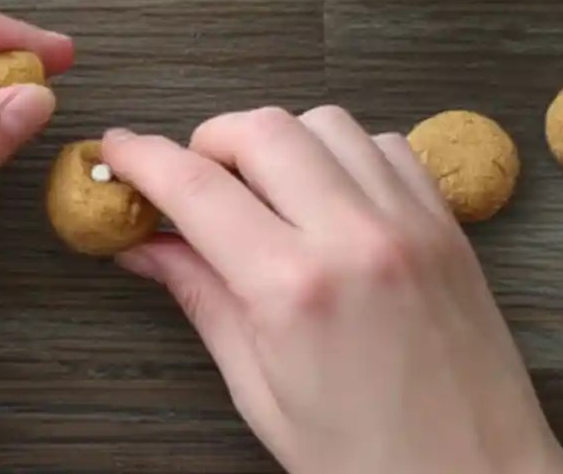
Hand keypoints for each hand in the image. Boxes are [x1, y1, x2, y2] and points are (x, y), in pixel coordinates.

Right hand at [104, 107, 562, 473]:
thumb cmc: (366, 461)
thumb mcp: (259, 391)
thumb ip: (201, 299)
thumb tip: (143, 247)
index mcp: (295, 289)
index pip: (196, 188)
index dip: (142, 158)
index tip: (115, 149)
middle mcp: (355, 237)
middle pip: (260, 129)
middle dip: (208, 142)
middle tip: (191, 184)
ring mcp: (409, 223)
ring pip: (323, 122)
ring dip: (276, 141)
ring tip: (260, 192)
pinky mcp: (446, 225)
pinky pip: (383, 145)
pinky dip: (340, 152)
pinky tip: (325, 196)